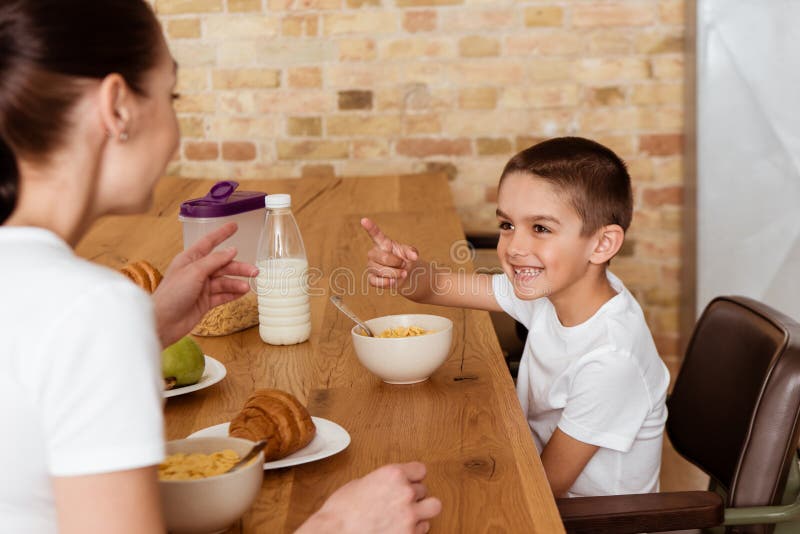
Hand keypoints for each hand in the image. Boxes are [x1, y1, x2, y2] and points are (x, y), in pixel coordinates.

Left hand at [153, 222, 257, 346]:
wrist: (163, 322)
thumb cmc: (172, 294)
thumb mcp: (194, 272)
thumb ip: (214, 261)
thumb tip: (231, 250)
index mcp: (190, 259)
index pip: (209, 242)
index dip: (222, 234)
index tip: (234, 226)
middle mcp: (196, 272)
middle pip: (222, 265)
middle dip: (238, 267)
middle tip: (254, 271)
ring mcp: (201, 287)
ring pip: (224, 281)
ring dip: (237, 283)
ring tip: (247, 287)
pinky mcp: (204, 302)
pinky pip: (222, 296)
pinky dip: (233, 294)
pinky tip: (242, 294)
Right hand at [297, 462, 441, 533]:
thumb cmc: (340, 512)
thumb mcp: (359, 484)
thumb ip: (380, 482)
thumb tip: (386, 486)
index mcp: (392, 475)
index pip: (420, 469)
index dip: (413, 476)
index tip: (410, 481)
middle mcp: (405, 493)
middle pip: (425, 489)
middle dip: (414, 495)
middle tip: (402, 501)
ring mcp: (410, 516)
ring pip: (433, 507)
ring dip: (422, 510)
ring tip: (409, 514)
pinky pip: (424, 529)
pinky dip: (416, 528)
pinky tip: (402, 528)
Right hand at [361, 217, 418, 288]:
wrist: (406, 275)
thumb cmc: (405, 259)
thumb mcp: (410, 253)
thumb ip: (412, 252)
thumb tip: (414, 256)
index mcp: (382, 243)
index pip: (375, 234)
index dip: (370, 227)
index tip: (364, 220)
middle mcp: (374, 253)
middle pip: (382, 257)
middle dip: (396, 262)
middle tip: (403, 264)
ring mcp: (371, 266)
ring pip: (380, 270)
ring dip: (395, 273)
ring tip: (403, 273)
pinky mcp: (371, 278)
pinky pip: (374, 281)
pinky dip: (385, 283)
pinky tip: (393, 282)